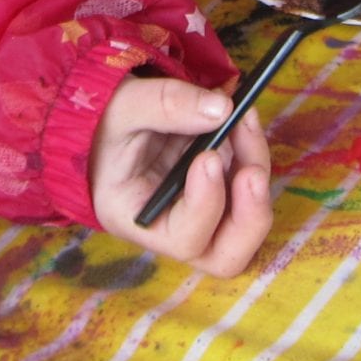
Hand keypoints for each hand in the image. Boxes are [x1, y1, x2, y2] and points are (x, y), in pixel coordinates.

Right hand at [90, 76, 271, 275]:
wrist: (108, 115)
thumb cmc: (105, 119)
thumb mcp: (122, 106)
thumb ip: (166, 104)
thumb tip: (222, 109)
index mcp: (135, 220)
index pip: (183, 239)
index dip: (205, 204)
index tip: (209, 157)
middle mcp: (172, 228)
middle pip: (227, 256)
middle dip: (250, 213)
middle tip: (251, 170)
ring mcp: (202, 210)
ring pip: (249, 220)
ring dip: (255, 168)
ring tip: (244, 119)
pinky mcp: (220, 188)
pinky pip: (250, 184)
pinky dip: (253, 150)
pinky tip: (241, 117)